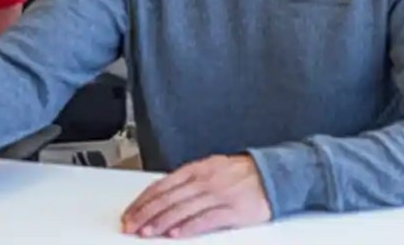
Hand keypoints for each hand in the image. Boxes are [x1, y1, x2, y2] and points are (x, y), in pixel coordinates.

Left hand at [121, 155, 270, 238]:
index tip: (130, 213)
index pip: (161, 186)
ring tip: (146, 232)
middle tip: (130, 225)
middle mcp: (204, 180)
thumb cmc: (241, 174)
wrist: (274, 175)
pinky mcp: (233, 211)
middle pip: (167, 198)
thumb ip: (187, 181)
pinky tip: (175, 234)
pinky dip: (188, 227)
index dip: (142, 201)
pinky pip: (206, 220)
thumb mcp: (210, 168)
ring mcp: (218, 195)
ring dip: (161, 223)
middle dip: (145, 213)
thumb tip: (162, 195)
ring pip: (182, 210)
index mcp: (196, 169)